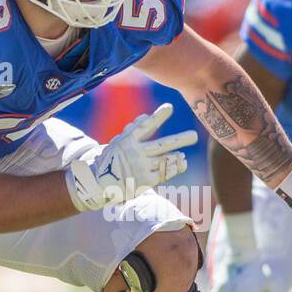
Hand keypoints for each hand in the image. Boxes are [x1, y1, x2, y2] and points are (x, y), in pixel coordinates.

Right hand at [67, 102, 197, 211]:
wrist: (97, 184)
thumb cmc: (110, 159)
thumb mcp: (118, 141)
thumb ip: (134, 129)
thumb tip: (147, 115)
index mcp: (127, 140)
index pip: (145, 126)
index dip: (158, 116)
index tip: (170, 107)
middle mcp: (135, 153)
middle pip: (162, 145)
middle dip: (180, 140)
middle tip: (194, 136)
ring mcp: (141, 168)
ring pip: (166, 160)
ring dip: (177, 156)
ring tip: (183, 154)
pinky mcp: (144, 181)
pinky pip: (164, 173)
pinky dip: (175, 167)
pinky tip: (182, 162)